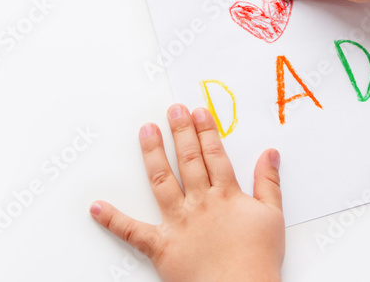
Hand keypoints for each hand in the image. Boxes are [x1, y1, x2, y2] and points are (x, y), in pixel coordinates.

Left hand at [91, 105, 283, 281]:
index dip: (206, 131)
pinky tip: (96, 206)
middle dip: (180, 131)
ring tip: (146, 131)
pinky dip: (113, 219)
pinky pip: (132, 231)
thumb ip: (269, 183)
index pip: (214, 155)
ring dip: (152, 153)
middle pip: (188, 160)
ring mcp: (178, 222)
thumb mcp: (273, 217)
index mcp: (226, 195)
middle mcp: (199, 203)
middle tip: (173, 110)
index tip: (198, 111)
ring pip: (161, 180)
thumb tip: (269, 153)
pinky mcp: (161, 246)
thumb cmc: (257, 259)